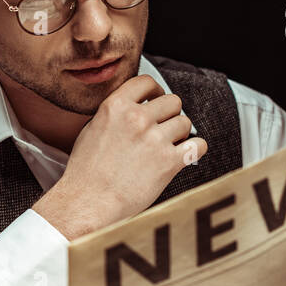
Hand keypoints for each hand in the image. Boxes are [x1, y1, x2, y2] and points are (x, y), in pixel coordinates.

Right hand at [33, 74, 206, 239]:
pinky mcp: (169, 161)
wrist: (89, 202)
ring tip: (167, 147)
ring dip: (179, 134)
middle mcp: (137, 119)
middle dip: (169, 115)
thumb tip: (133, 107)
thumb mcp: (91, 130)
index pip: (146, 82)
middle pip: (172, 101)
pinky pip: (198, 145)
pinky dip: (194, 150)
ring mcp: (155, 139)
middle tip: (162, 128)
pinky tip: (184, 155)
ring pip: (185, 123)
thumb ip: (115, 114)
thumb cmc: (86, 173)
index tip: (156, 99)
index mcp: (116, 107)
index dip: (155, 90)